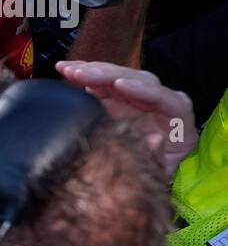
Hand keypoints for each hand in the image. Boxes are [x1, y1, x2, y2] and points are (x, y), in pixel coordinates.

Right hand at [56, 60, 196, 176]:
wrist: (146, 175)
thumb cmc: (156, 170)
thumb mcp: (159, 169)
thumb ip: (157, 156)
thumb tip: (153, 139)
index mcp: (177, 117)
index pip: (162, 97)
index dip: (141, 89)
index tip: (118, 84)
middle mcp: (160, 101)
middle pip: (138, 79)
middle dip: (107, 75)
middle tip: (81, 73)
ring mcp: (138, 95)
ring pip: (119, 76)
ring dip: (92, 71)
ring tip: (67, 70)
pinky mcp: (119, 95)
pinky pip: (103, 81)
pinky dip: (85, 75)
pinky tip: (67, 70)